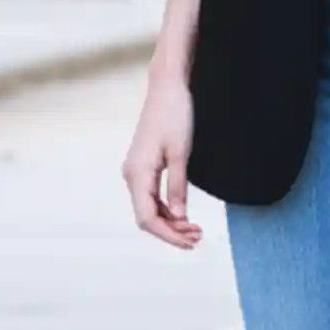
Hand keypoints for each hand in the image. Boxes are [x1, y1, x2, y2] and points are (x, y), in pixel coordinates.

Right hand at [122, 76, 201, 249]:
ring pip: (149, 209)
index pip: (147, 218)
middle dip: (171, 232)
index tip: (191, 241)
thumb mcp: (181, 153)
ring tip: (196, 230)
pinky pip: (151, 197)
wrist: (167, 89)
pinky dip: (167, 209)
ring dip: (171, 223)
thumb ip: (178, 187)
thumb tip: (178, 216)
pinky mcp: (143, 168)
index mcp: (137, 173)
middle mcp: (131, 175)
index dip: (168, 235)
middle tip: (198, 238)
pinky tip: (184, 215)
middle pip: (147, 217)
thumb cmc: (175, 115)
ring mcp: (135, 172)